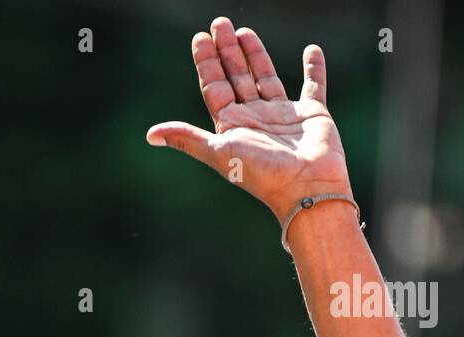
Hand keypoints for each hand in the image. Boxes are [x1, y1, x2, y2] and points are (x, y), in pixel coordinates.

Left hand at [147, 18, 352, 221]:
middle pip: (237, 77)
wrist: (305, 187)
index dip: (206, 63)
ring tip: (245, 31)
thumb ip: (186, 138)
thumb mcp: (218, 153)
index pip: (214, 87)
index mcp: (232, 125)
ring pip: (266, 77)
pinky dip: (314, 69)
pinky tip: (312, 50)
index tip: (200, 38)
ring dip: (256, 54)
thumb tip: (149, 135)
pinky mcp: (312, 113)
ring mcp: (283, 115)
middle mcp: (254, 118)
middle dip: (227, 51)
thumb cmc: (261, 173)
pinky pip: (313, 85)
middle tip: (220, 23)